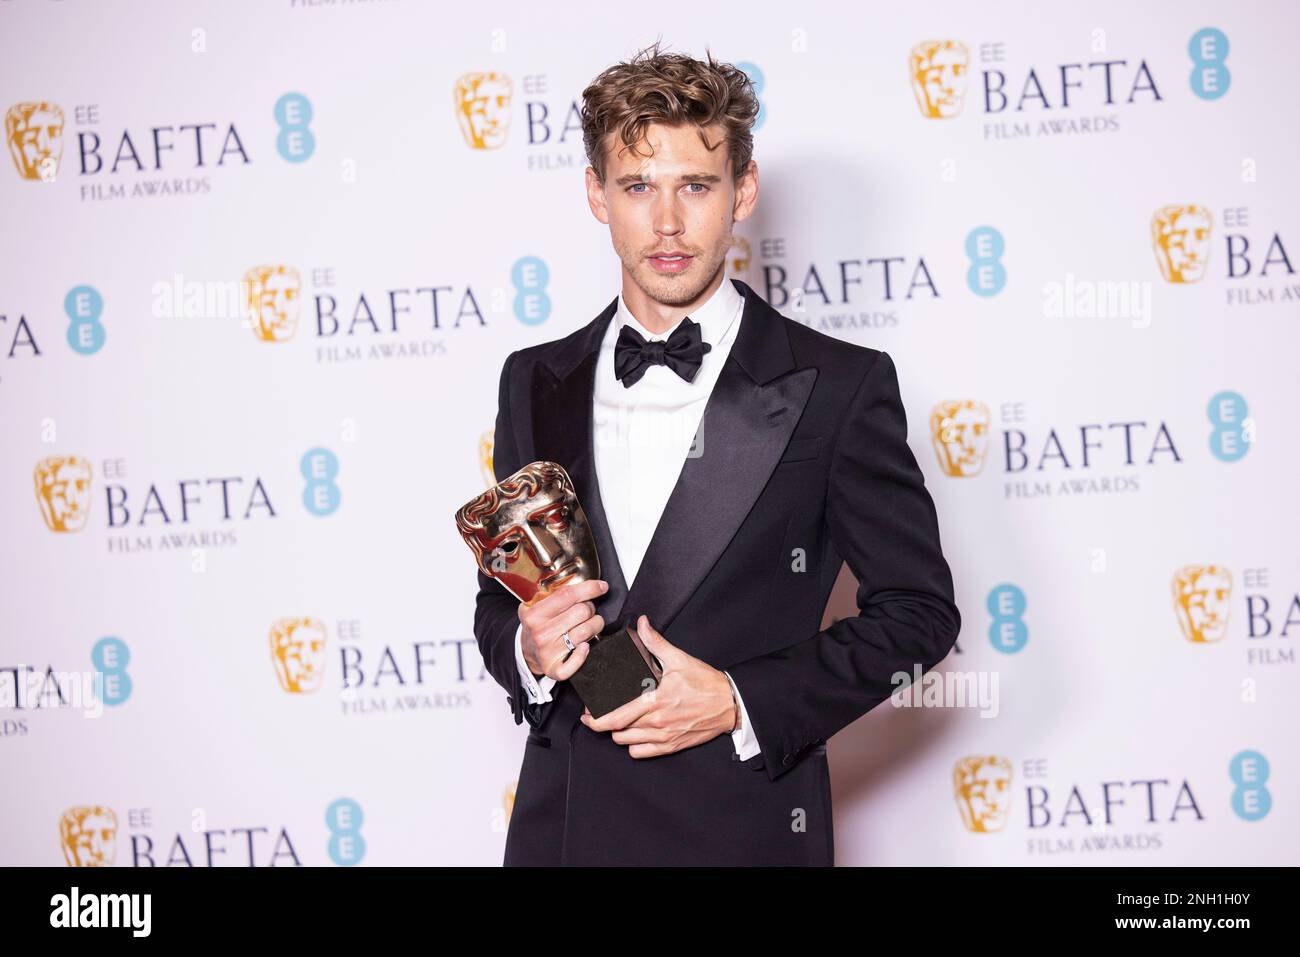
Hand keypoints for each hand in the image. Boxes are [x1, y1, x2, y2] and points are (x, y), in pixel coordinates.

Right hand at [519, 578, 607, 681]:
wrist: (525, 652)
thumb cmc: (537, 625)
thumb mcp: (535, 605)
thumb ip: (553, 594)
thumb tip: (583, 583)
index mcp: (534, 614)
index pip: (567, 595)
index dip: (589, 588)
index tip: (602, 586)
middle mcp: (541, 633)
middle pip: (582, 611)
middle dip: (590, 608)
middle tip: (587, 610)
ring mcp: (547, 652)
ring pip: (586, 631)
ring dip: (595, 625)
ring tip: (590, 624)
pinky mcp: (554, 669)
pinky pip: (578, 660)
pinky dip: (584, 652)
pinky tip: (583, 646)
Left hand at [580, 614, 737, 757]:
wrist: (729, 704)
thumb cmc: (706, 683)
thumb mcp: (679, 659)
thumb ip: (655, 642)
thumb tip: (641, 624)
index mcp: (655, 702)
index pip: (616, 718)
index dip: (596, 719)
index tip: (587, 714)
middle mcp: (657, 723)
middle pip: (617, 732)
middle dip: (603, 725)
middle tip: (597, 716)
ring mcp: (664, 737)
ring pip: (627, 744)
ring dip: (618, 734)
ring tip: (616, 723)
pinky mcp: (672, 746)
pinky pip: (642, 753)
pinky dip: (634, 746)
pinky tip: (634, 734)